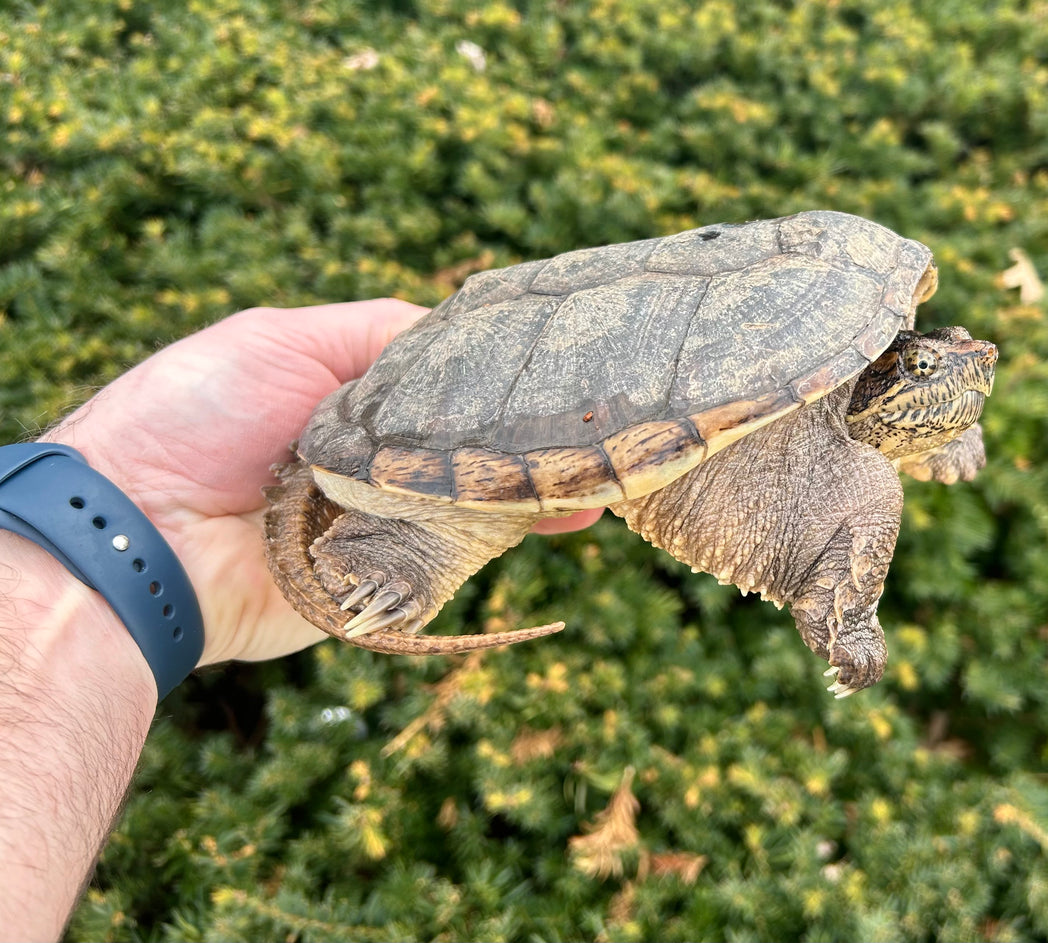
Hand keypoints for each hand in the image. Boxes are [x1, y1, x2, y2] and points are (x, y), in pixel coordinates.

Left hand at [48, 300, 601, 666]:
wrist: (142, 534)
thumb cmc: (201, 416)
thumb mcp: (287, 338)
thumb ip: (380, 337)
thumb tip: (463, 334)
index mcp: (349, 402)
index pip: (442, 387)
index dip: (498, 378)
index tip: (558, 364)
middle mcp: (373, 463)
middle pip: (468, 448)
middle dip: (530, 438)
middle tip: (600, 420)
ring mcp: (383, 521)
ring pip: (475, 501)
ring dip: (537, 488)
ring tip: (604, 470)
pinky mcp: (386, 578)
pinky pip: (458, 558)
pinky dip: (510, 538)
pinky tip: (565, 514)